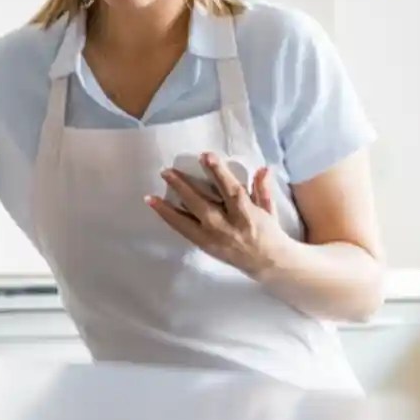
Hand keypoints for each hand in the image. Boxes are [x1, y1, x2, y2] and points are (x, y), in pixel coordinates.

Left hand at [145, 152, 291, 278]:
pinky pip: (183, 231)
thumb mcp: (268, 209)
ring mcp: (212, 238)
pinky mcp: (204, 246)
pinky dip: (169, 218)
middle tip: (167, 171)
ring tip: (151, 194)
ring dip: (167, 206)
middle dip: (183, 187)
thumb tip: (263, 168)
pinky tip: (155, 206)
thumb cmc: (268, 231)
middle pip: (201, 205)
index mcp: (246, 215)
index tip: (205, 156)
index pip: (231, 190)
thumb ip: (263, 189)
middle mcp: (227, 227)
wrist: (267, 263)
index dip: (218, 172)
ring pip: (187, 220)